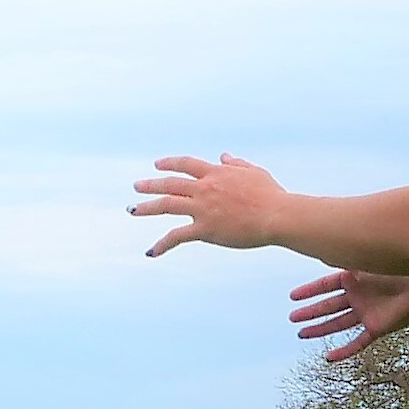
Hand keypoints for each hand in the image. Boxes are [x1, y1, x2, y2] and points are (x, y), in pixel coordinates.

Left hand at [132, 154, 291, 255]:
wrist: (276, 215)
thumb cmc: (271, 195)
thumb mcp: (254, 172)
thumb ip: (236, 164)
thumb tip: (224, 156)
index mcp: (216, 173)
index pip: (186, 164)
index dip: (170, 163)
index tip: (158, 164)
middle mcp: (204, 188)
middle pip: (171, 183)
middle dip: (151, 184)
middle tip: (137, 186)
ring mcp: (202, 208)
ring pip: (166, 205)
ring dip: (147, 207)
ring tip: (132, 210)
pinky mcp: (204, 229)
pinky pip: (176, 236)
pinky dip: (161, 245)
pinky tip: (150, 252)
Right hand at [286, 269, 408, 361]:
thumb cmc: (395, 272)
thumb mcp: (363, 263)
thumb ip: (343, 259)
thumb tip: (321, 247)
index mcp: (354, 279)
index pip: (325, 285)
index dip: (309, 291)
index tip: (293, 297)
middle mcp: (358, 296)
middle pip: (329, 306)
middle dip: (310, 312)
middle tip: (292, 318)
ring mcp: (366, 313)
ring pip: (338, 323)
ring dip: (320, 329)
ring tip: (302, 333)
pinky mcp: (376, 328)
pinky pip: (357, 342)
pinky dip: (344, 351)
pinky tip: (330, 358)